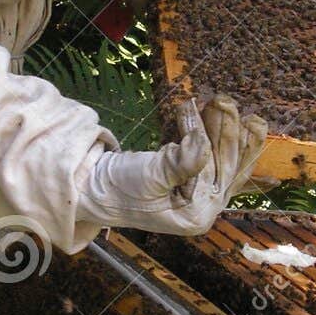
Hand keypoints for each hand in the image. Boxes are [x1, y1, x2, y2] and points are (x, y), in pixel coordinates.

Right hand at [75, 94, 266, 236]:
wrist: (89, 188)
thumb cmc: (118, 187)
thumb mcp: (151, 176)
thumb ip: (181, 163)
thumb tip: (202, 143)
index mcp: (197, 215)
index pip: (223, 173)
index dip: (225, 138)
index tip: (225, 107)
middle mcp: (201, 208)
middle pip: (226, 165)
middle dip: (226, 131)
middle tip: (224, 99)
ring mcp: (194, 194)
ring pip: (218, 159)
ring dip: (219, 129)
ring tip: (219, 101)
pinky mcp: (184, 179)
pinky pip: (205, 157)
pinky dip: (207, 135)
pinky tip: (215, 119)